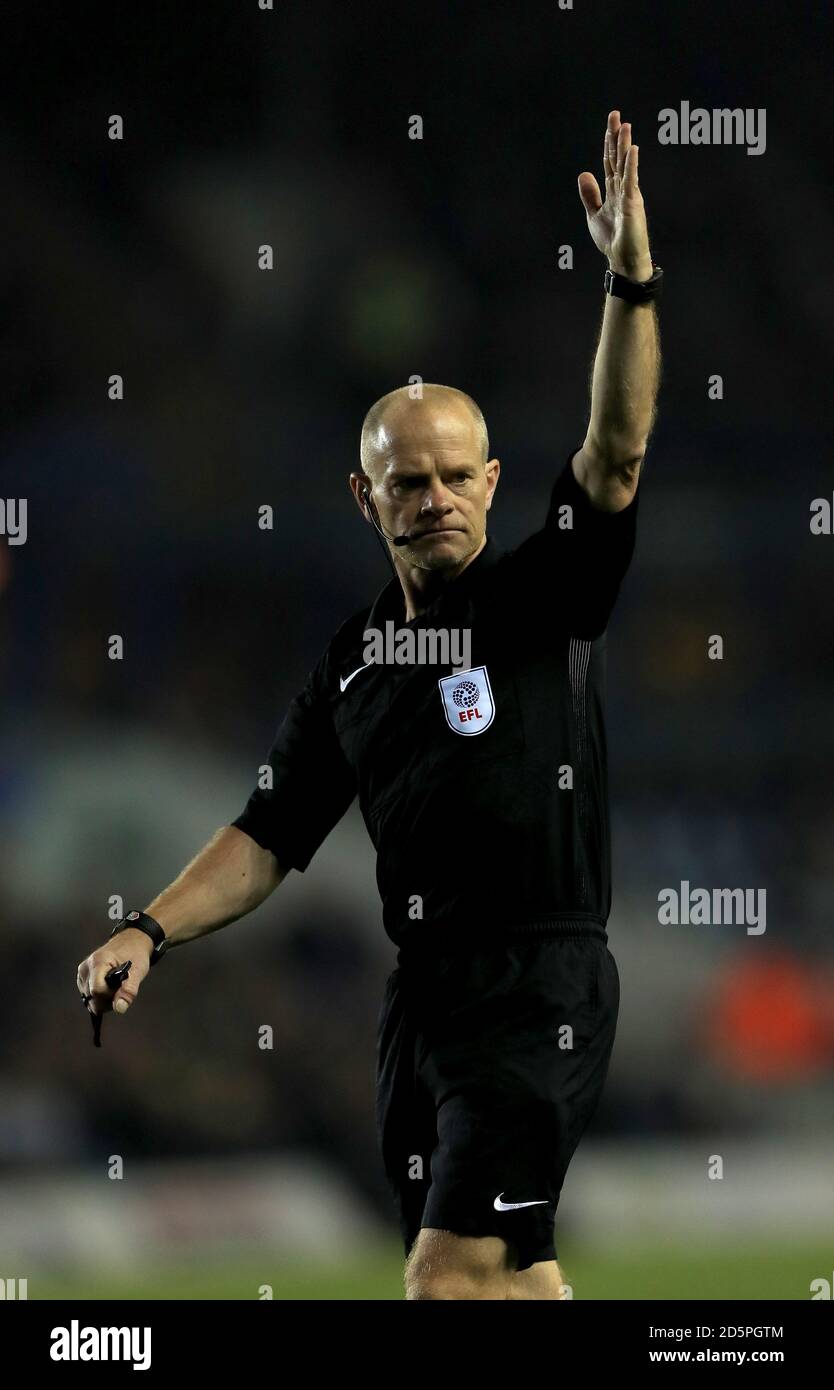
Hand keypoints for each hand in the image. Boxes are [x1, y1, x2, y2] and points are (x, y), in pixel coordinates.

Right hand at [77, 929, 152, 1017]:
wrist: (132, 941)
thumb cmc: (135, 954)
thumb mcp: (138, 971)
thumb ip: (129, 991)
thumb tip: (119, 1009)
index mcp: (98, 962)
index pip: (97, 990)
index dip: (110, 995)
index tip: (121, 989)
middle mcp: (86, 967)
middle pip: (92, 997)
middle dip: (107, 1000)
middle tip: (121, 989)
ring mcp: (82, 972)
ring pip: (89, 999)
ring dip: (104, 999)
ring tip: (116, 987)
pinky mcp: (82, 976)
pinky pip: (88, 995)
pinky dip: (99, 996)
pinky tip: (109, 988)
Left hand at [578, 109, 652, 281]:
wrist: (622, 259)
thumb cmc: (612, 239)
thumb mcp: (594, 214)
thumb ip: (590, 194)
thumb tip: (584, 173)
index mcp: (613, 189)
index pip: (610, 161)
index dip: (608, 142)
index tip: (610, 123)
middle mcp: (623, 188)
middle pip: (617, 158)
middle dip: (615, 136)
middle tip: (615, 114)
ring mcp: (628, 195)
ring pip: (625, 165)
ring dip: (624, 145)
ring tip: (624, 125)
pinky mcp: (632, 204)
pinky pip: (631, 181)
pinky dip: (631, 165)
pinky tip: (632, 150)